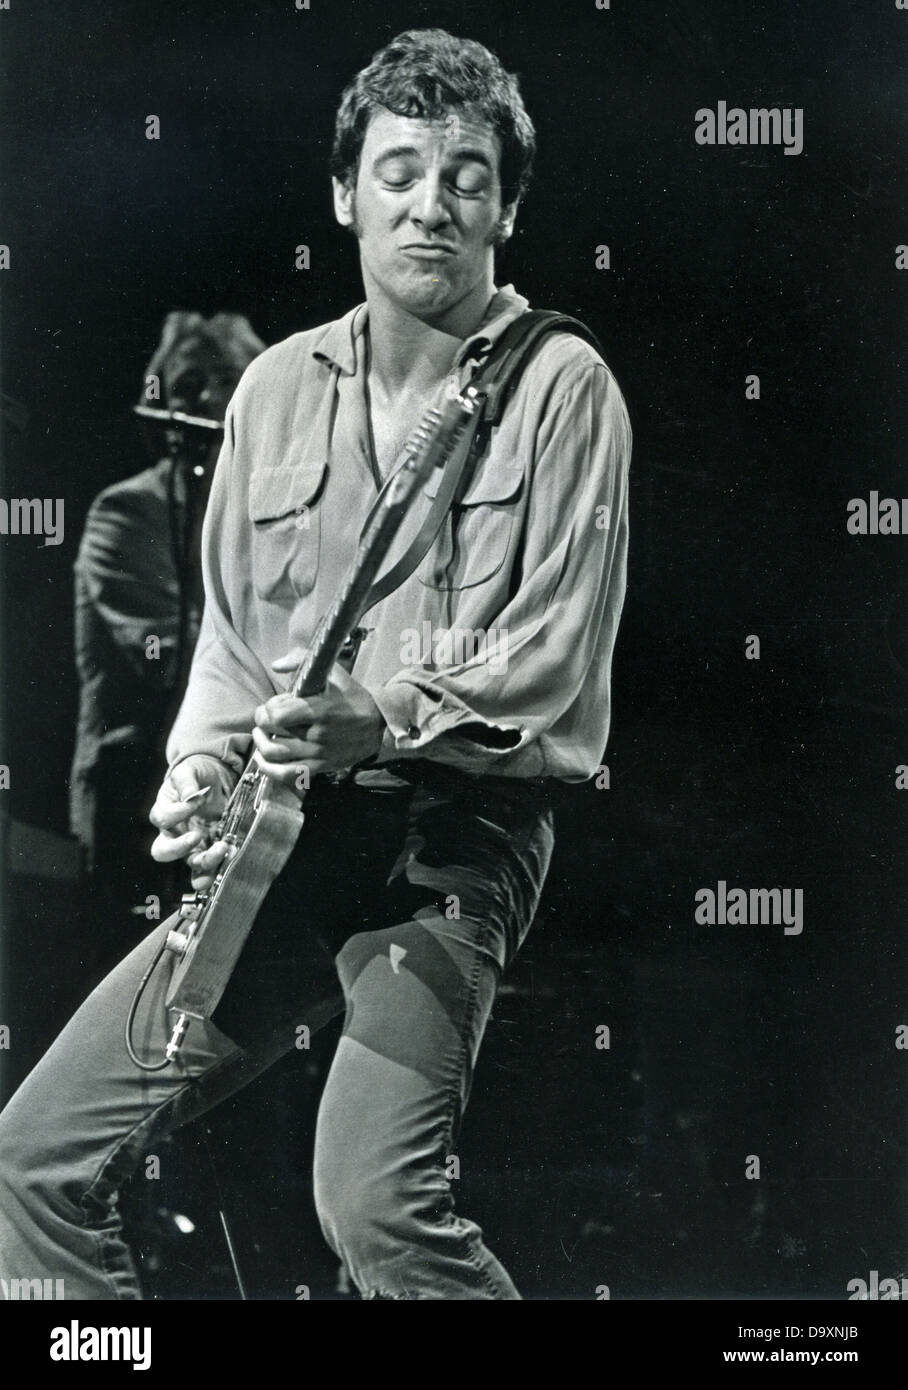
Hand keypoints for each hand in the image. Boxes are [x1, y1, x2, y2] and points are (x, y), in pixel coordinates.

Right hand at [149, 754, 234, 891]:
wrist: (213, 778)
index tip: (197, 800)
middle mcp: (173, 832)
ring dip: (205, 861)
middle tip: (196, 836)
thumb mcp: (189, 770)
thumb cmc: (196, 773)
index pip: (161, 818)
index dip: (177, 812)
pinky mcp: (209, 847)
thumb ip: (186, 781)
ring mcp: (192, 843)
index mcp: (164, 810)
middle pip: (163, 851)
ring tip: (222, 848)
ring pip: (190, 861)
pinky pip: (209, 865)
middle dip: (178, 848)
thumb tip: (190, 796)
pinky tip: (230, 855)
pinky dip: (217, 865)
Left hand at [251, 650, 385, 788]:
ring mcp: (317, 753)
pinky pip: (286, 774)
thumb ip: (302, 660)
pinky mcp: (320, 767)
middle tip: (263, 719)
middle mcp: (316, 734)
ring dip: (261, 745)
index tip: (268, 707)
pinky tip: (263, 759)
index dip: (265, 710)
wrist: (379, 725)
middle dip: (261, 724)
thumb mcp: (333, 672)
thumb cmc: (352, 697)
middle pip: (272, 734)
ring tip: (261, 735)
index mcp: (318, 709)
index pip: (276, 715)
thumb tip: (276, 665)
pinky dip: (269, 769)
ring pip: (274, 754)